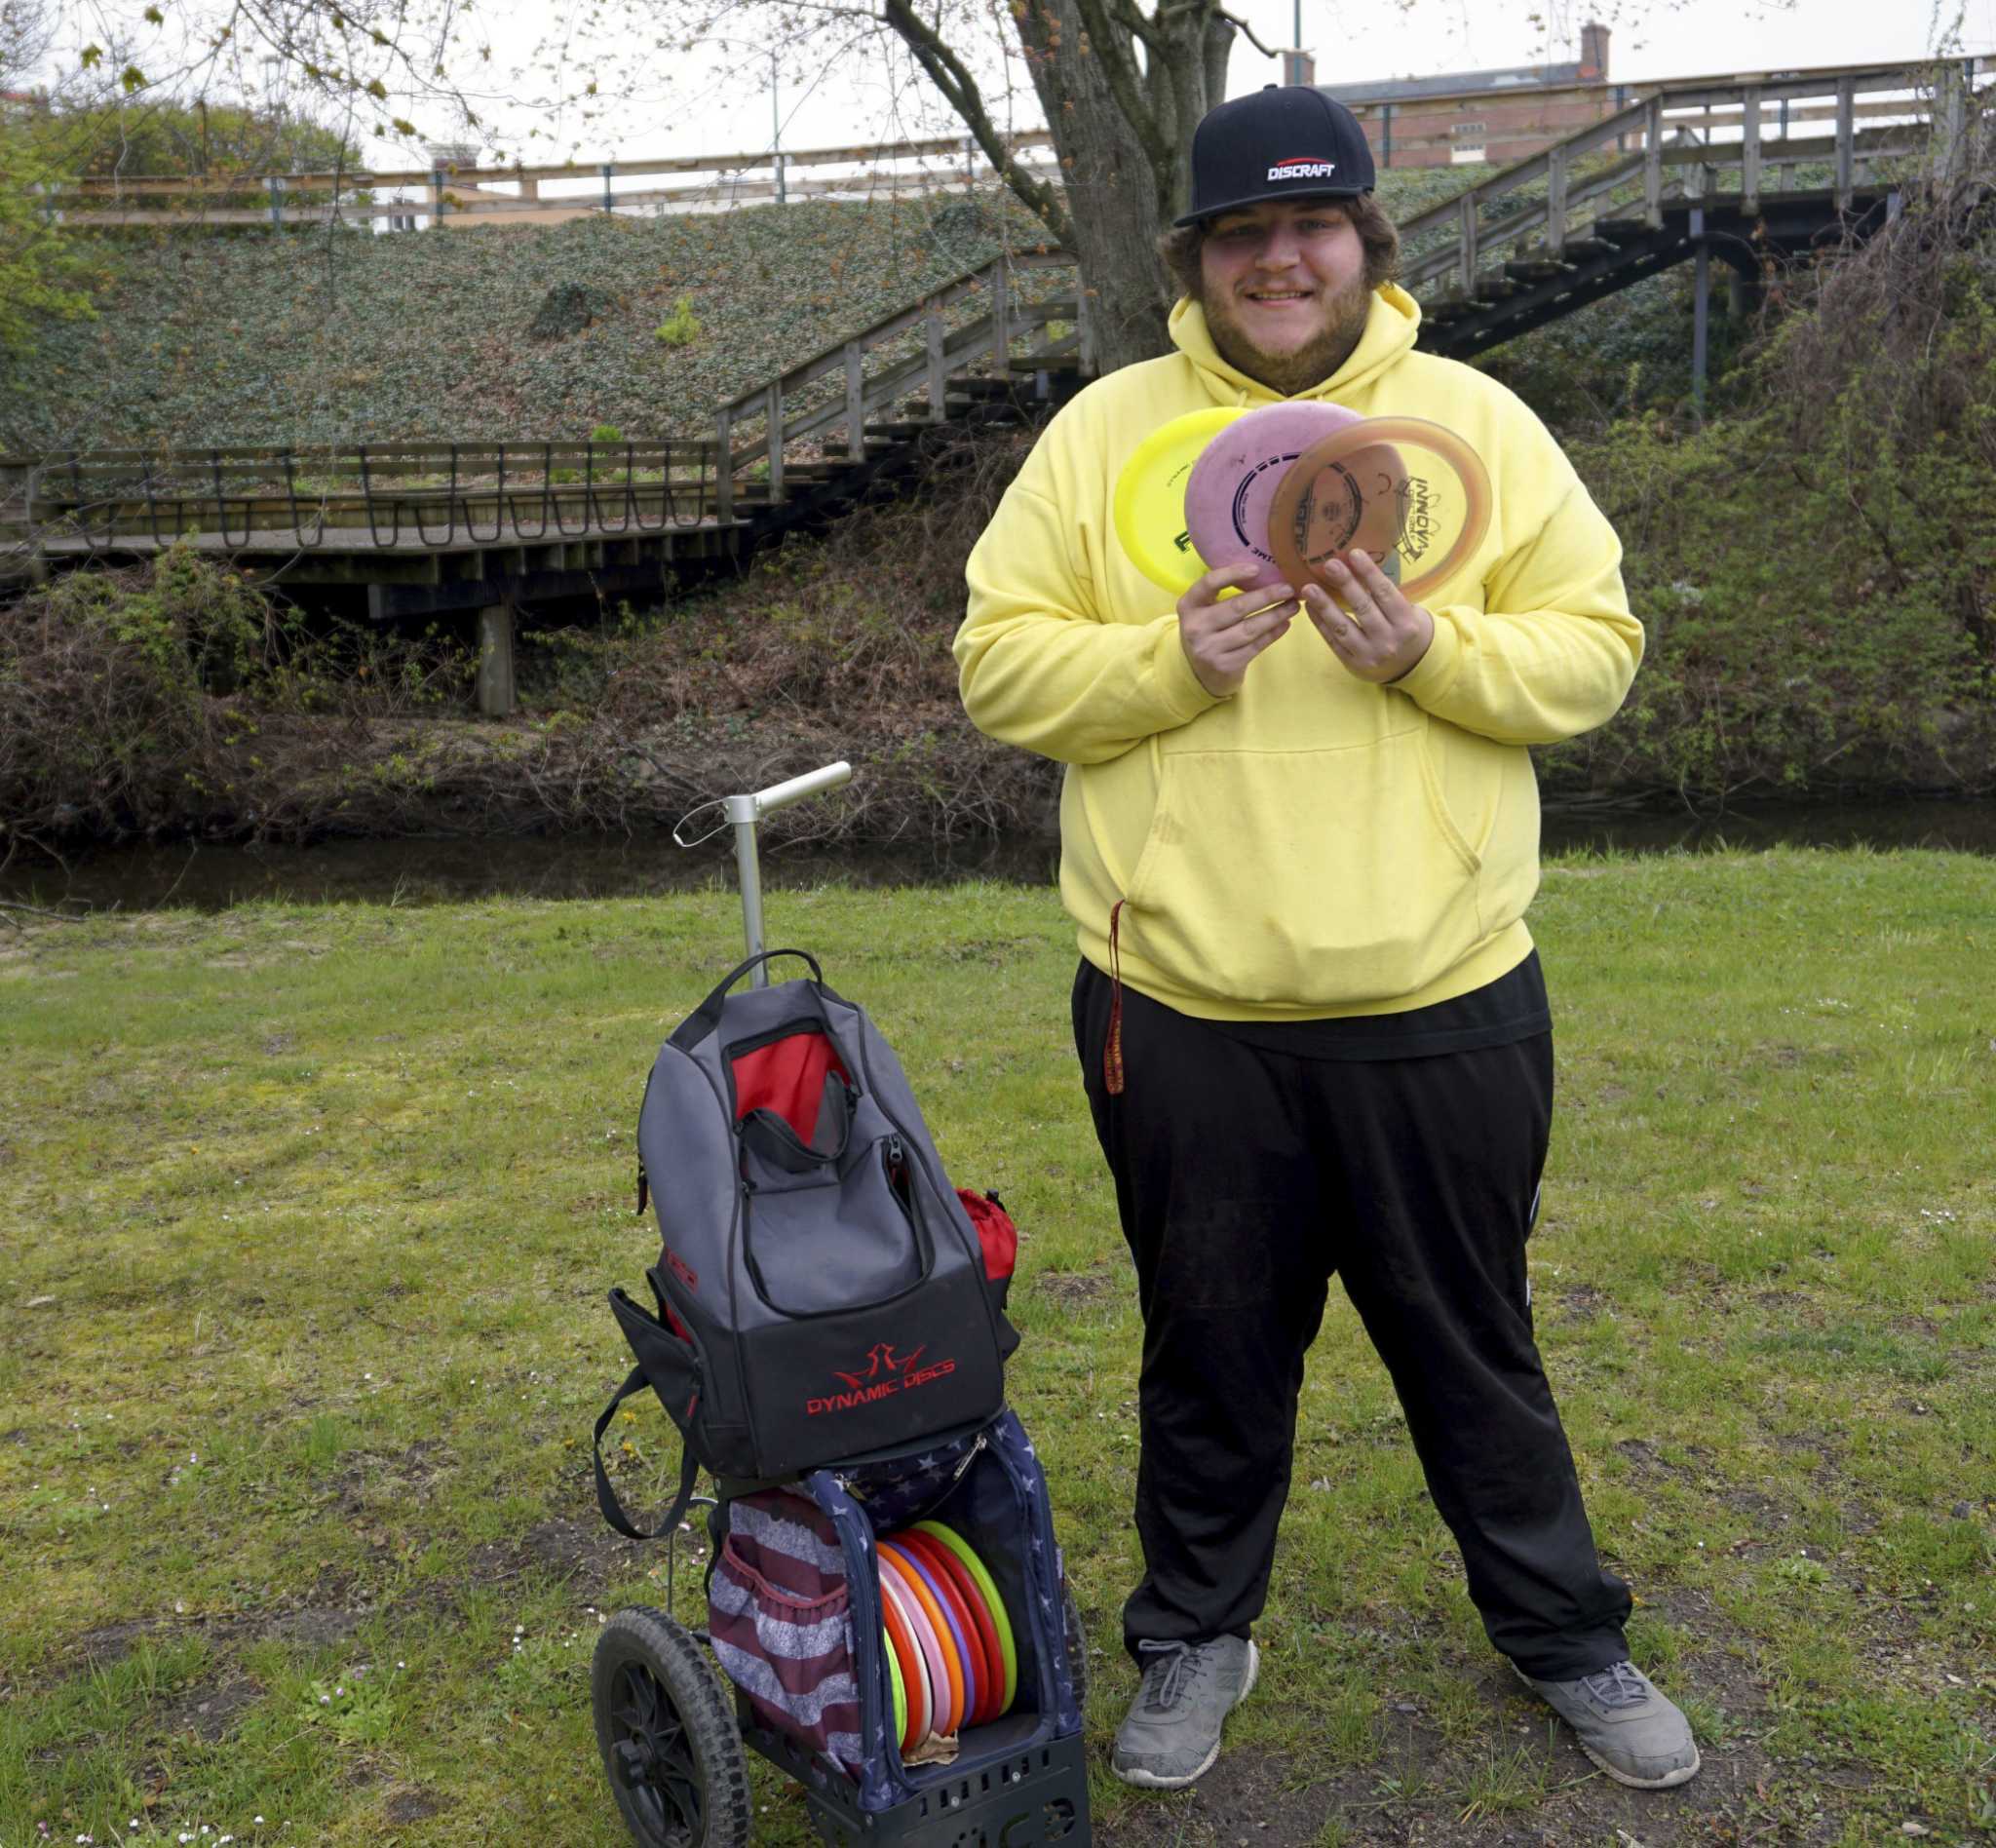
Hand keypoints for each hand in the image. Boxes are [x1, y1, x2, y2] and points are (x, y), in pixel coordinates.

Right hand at [1177, 563, 1298, 697]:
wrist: (1200, 671)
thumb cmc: (1209, 630)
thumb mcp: (1205, 609)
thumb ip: (1223, 592)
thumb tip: (1266, 572)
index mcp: (1188, 605)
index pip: (1209, 584)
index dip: (1232, 574)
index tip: (1257, 569)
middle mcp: (1195, 627)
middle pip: (1237, 607)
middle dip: (1266, 596)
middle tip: (1289, 589)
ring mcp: (1209, 649)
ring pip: (1250, 628)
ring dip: (1275, 615)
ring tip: (1293, 606)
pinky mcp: (1225, 666)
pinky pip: (1255, 646)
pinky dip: (1273, 634)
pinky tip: (1285, 624)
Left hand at [1302, 551, 1434, 684]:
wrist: (1412, 665)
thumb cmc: (1406, 629)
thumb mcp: (1409, 611)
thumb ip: (1386, 595)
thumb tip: (1356, 565)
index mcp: (1406, 622)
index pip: (1385, 593)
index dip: (1369, 572)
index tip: (1354, 553)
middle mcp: (1389, 640)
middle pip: (1363, 608)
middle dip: (1345, 584)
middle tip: (1330, 564)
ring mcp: (1369, 654)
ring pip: (1343, 627)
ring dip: (1324, 605)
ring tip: (1308, 588)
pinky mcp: (1353, 663)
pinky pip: (1333, 641)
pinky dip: (1320, 623)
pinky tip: (1310, 607)